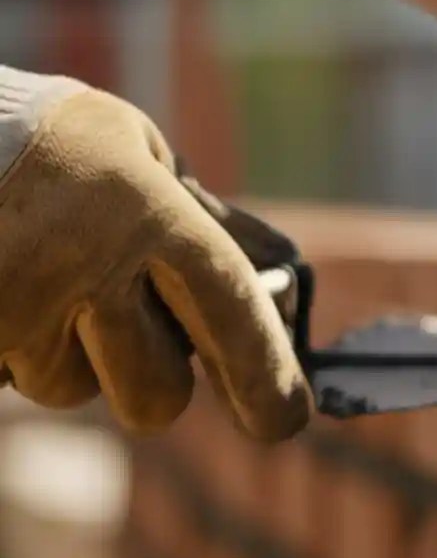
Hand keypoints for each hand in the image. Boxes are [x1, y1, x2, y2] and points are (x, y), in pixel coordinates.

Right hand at [0, 70, 309, 438]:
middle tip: (126, 322)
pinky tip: (0, 281)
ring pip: (70, 389)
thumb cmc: (43, 137)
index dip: (267, 375)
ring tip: (36, 272)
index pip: (232, 313)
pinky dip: (10, 346)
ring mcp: (14, 308)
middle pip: (156, 394)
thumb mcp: (132, 149)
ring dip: (66, 354)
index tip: (287, 420)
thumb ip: (205, 216)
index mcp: (147, 212)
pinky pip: (7, 378)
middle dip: (152, 378)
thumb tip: (280, 266)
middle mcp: (86, 266)